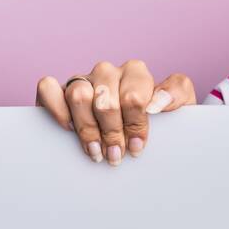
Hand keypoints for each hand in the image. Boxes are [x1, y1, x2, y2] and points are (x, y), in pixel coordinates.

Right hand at [35, 60, 194, 164]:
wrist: (147, 131)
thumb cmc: (160, 122)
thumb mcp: (180, 109)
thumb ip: (177, 94)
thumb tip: (158, 102)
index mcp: (136, 73)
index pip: (134, 96)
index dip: (136, 125)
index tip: (138, 147)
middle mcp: (107, 73)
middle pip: (105, 100)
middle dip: (112, 133)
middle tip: (117, 156)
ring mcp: (82, 79)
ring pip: (78, 94)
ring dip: (87, 129)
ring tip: (97, 152)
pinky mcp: (58, 89)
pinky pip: (48, 88)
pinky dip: (56, 108)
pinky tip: (69, 129)